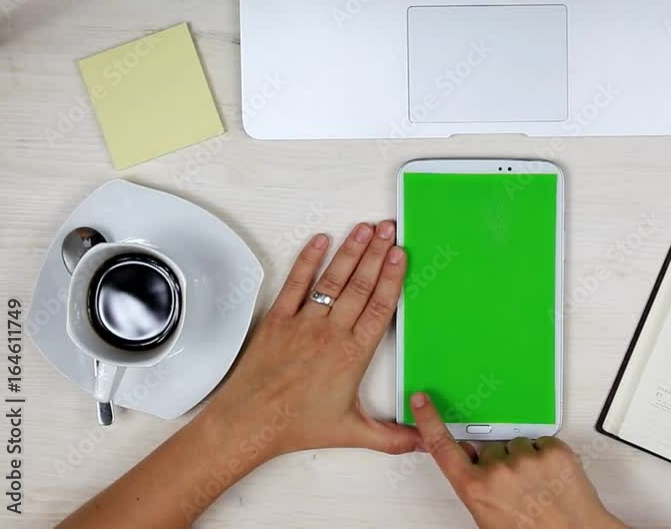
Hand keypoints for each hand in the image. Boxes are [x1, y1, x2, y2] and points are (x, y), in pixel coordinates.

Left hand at [203, 221, 420, 458]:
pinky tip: (320, 241)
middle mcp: (331, 332)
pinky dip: (308, 260)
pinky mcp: (278, 319)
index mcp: (353, 353)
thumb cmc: (296, 425)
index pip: (380, 306)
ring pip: (333, 279)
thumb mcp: (352, 433)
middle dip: (378, 252)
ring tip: (365, 228)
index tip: (401, 255)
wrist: (250, 422)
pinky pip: (297, 283)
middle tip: (389, 229)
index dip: (392, 276)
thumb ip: (392, 437)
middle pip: (361, 284)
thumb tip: (420, 441)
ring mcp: (304, 322)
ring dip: (351, 250)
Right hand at [411, 392, 627, 528]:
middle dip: (501, 462)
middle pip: (490, 449)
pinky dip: (548, 457)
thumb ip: (477, 487)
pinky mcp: (553, 451)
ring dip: (526, 460)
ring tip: (539, 487)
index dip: (429, 421)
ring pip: (518, 444)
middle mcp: (498, 471)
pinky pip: (543, 442)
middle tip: (518, 488)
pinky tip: (552, 479)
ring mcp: (526, 459)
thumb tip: (475, 467)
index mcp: (476, 488)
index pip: (442, 447)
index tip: (421, 402)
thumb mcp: (489, 517)